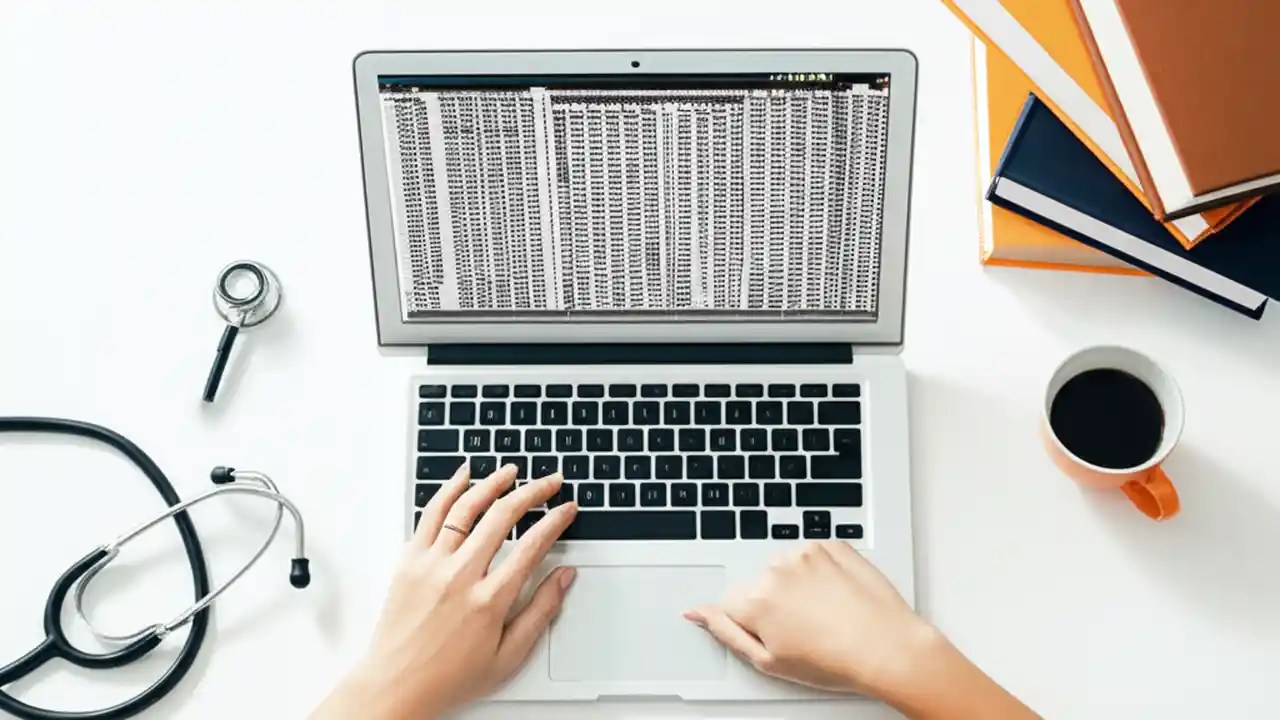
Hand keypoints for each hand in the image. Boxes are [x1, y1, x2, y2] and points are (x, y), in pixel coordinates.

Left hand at [311, 464, 577, 719]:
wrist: (396, 685)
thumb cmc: (449, 677)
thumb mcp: (508, 656)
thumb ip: (541, 612)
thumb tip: (564, 578)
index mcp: (489, 601)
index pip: (532, 545)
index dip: (555, 521)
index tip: (566, 510)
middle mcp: (461, 576)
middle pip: (503, 516)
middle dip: (533, 492)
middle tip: (549, 482)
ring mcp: (432, 564)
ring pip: (466, 507)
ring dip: (493, 482)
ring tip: (511, 471)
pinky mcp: (410, 560)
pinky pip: (431, 514)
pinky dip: (449, 489)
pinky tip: (463, 477)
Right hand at [685, 541, 1037, 719]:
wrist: (887, 648)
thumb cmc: (833, 661)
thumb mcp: (768, 662)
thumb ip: (724, 632)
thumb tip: (696, 613)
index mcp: (755, 598)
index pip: (729, 603)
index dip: (751, 623)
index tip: (775, 635)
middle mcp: (776, 569)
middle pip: (759, 583)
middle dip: (772, 602)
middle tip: (804, 629)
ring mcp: (806, 553)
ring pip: (786, 567)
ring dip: (797, 584)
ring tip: (825, 612)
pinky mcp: (832, 545)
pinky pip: (815, 555)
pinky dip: (821, 571)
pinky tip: (836, 596)